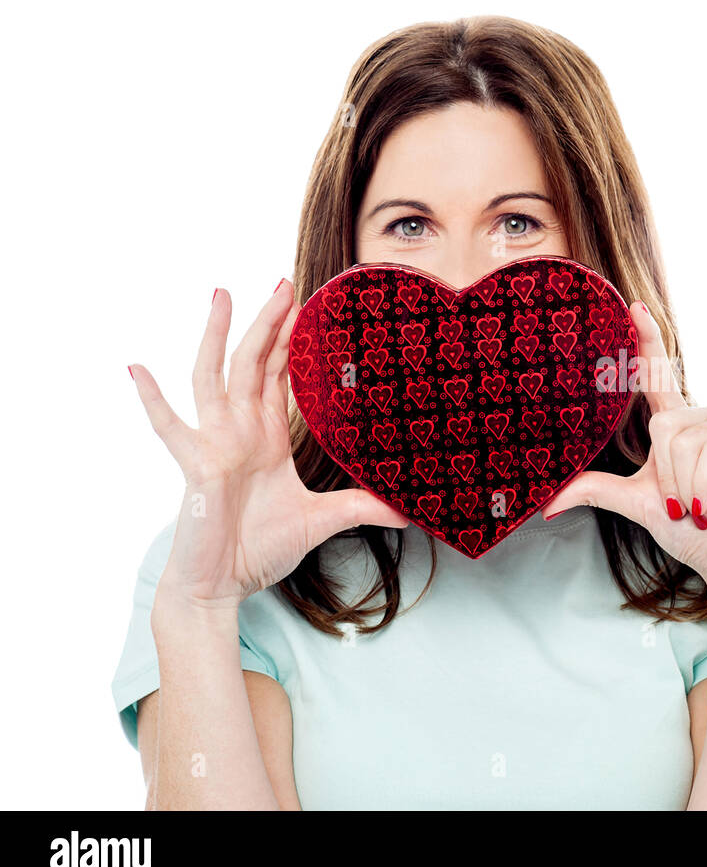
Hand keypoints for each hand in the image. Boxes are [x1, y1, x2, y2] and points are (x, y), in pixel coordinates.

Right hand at [128, 279, 408, 610]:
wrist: (223, 585)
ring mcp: (215, 444)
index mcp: (267, 438)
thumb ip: (362, 509)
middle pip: (252, 363)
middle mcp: (240, 432)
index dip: (291, 342)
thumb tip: (409, 511)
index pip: (279, 377)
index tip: (306, 305)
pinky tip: (137, 369)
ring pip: (215, 377)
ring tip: (222, 294)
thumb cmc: (260, 549)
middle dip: (267, 322)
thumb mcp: (322, 520)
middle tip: (284, 281)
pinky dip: (153, 399)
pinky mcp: (195, 465)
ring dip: (217, 335)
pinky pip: (170, 428)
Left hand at [541, 300, 706, 595]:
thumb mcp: (638, 505)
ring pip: (684, 440)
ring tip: (699, 508)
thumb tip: (547, 504)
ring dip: (683, 486)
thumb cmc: (694, 532)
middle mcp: (706, 417)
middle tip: (681, 508)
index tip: (634, 307)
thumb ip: (598, 492)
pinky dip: (701, 484)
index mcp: (678, 426)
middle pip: (663, 426)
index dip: (647, 342)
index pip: (660, 376)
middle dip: (665, 478)